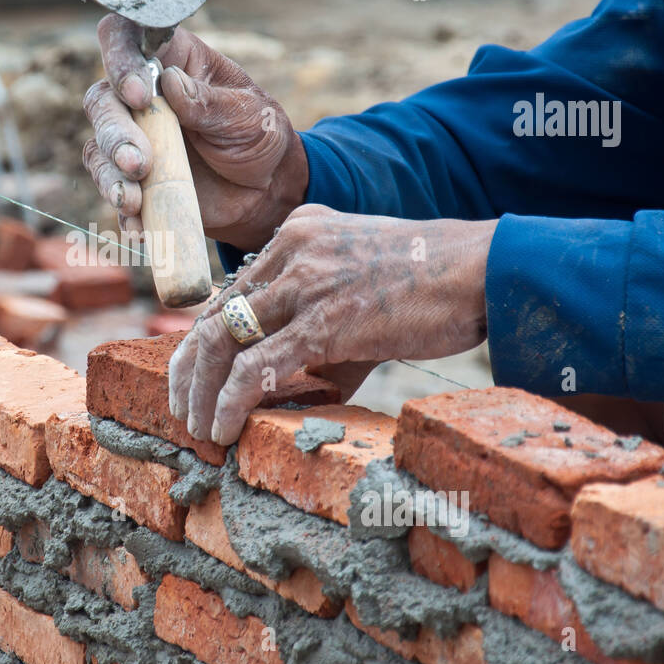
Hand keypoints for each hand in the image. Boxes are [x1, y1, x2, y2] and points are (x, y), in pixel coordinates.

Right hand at [81, 14, 308, 252]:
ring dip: (110, 176)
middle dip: (114, 134)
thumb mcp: (247, 114)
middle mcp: (142, 97)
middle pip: (101, 101)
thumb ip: (209, 102)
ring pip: (96, 149)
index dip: (119, 58)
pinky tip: (139, 228)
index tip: (139, 93)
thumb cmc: (258, 135)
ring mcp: (133, 139)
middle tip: (139, 164)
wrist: (266, 190)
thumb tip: (169, 83)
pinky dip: (121, 212)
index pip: (124, 38)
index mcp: (170, 61)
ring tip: (133, 201)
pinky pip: (112, 192)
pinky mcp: (133, 180)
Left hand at [168, 205, 497, 444]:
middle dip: (186, 370)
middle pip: (212, 315)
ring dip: (200, 391)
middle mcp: (290, 248)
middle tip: (180, 411)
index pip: (227, 293)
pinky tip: (223, 429)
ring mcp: (305, 280)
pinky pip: (257, 366)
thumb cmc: (428, 289)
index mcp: (295, 234)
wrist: (482, 270)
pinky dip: (230, 402)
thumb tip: (276, 394)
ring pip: (222, 340)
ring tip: (198, 428)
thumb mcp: (354, 297)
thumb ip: (313, 336)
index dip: (198, 342)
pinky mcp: (325, 319)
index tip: (189, 381)